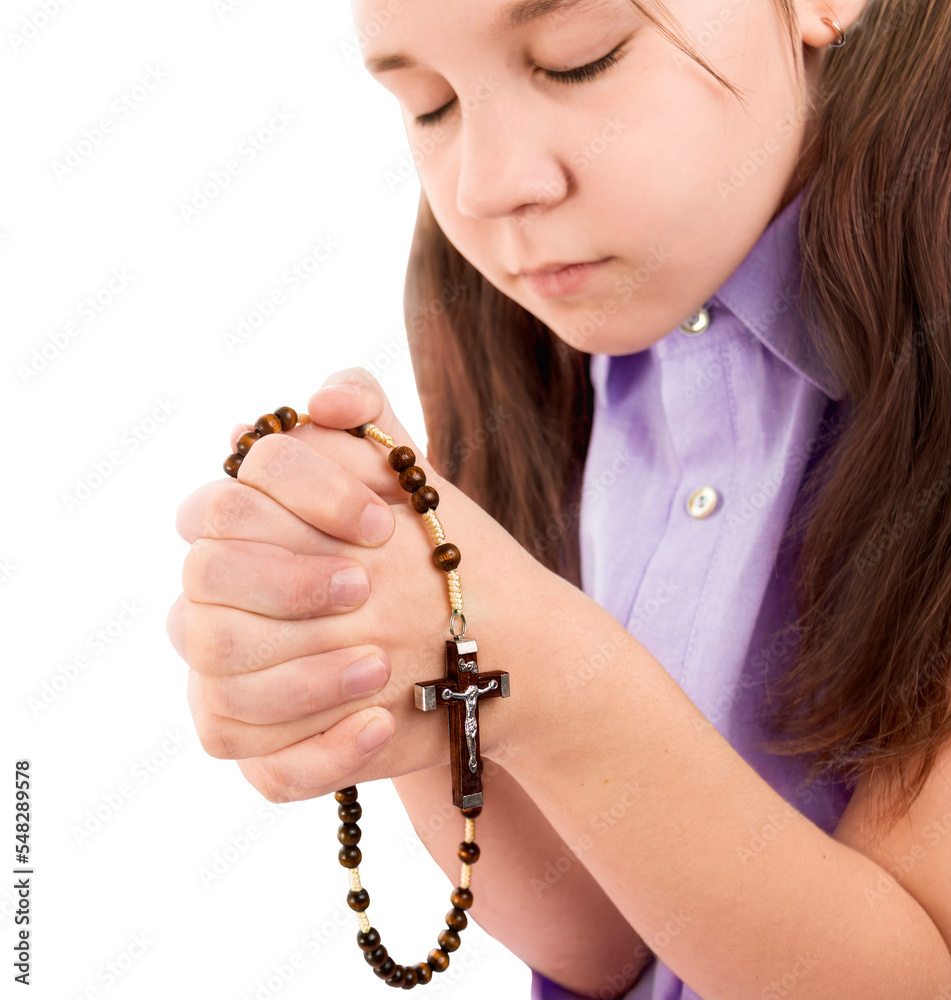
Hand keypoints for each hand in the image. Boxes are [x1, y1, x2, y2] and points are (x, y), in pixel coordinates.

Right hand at [166, 369, 541, 801]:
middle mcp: (223, 605)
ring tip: (384, 664)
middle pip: (202, 587)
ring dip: (305, 677)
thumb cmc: (429, 549)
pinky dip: (323, 752)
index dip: (301, 504)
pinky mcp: (270, 746)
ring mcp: (236, 679)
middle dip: (287, 585)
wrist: (477, 639)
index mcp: (243, 532)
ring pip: (220, 684)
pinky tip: (383, 724)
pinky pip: (262, 766)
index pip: (223, 504)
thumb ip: (367, 414)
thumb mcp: (406, 474)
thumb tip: (324, 399)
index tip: (381, 522)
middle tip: (365, 589)